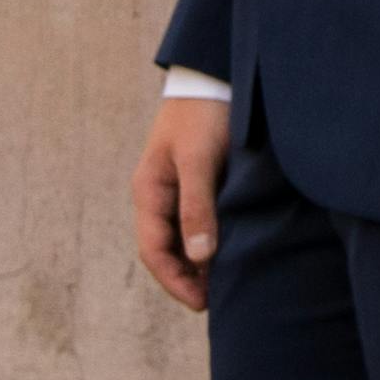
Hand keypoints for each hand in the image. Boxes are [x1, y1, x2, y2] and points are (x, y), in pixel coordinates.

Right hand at [131, 94, 231, 312]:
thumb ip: (198, 206)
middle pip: (167, 250)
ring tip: (226, 285)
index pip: (154, 251)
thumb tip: (200, 257)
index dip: (175, 281)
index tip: (201, 304)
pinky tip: (231, 253)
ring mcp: (178, 189)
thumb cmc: (204, 115)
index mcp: (149, 192)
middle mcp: (159, 195)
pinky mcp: (200, 182)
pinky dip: (211, 242)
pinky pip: (199, 222)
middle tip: (217, 302)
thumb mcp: (199, 160)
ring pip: (183, 239)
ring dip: (200, 263)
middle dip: (187, 279)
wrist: (215, 76)